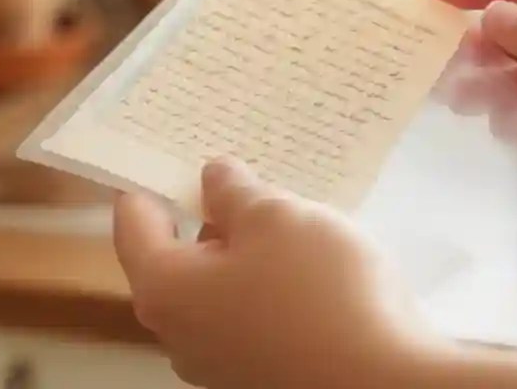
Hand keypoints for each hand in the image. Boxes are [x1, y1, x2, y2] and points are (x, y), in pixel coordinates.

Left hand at [113, 158, 438, 388]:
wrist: (382, 381)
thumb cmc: (318, 291)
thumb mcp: (277, 217)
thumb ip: (236, 192)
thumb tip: (214, 179)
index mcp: (165, 290)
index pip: (134, 224)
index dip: (153, 181)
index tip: (177, 151)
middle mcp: (179, 335)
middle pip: (179, 260)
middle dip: (212, 218)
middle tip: (252, 180)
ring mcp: (219, 364)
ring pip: (219, 290)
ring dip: (247, 255)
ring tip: (295, 223)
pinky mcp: (260, 376)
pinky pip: (252, 318)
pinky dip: (270, 289)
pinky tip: (313, 271)